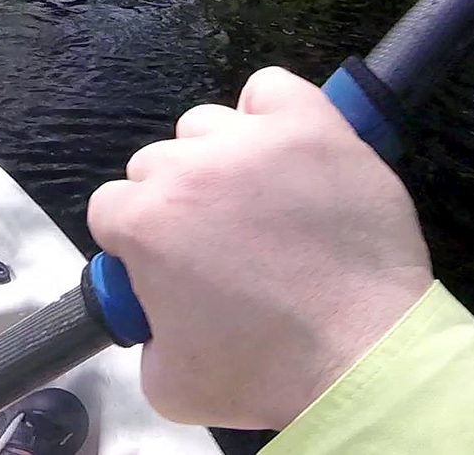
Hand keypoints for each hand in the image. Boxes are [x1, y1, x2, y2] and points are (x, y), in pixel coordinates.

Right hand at [88, 66, 432, 429]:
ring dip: (218, 158)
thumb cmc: (271, 372)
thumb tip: (152, 313)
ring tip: (258, 202)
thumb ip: (143, 336)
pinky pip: (269, 89)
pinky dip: (268, 111)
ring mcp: (251, 142)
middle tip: (219, 243)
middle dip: (177, 201)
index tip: (170, 262)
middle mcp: (188, 170)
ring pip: (205, 126)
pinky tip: (281, 150)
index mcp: (145, 224)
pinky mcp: (310, 126)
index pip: (111, 207)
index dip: (138, 239)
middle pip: (156, 163)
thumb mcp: (170, 384)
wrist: (363, 356)